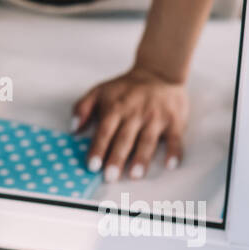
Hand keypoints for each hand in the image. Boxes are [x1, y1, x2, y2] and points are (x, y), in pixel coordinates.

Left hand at [72, 67, 188, 179]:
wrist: (158, 72)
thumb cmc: (126, 87)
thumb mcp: (99, 90)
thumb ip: (82, 108)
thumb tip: (73, 129)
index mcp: (115, 108)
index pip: (105, 131)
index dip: (98, 149)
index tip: (92, 166)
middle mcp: (135, 114)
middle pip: (124, 139)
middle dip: (116, 159)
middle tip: (110, 176)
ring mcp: (156, 117)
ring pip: (147, 140)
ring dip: (141, 158)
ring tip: (135, 175)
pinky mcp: (174, 120)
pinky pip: (175, 138)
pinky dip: (174, 151)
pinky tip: (170, 164)